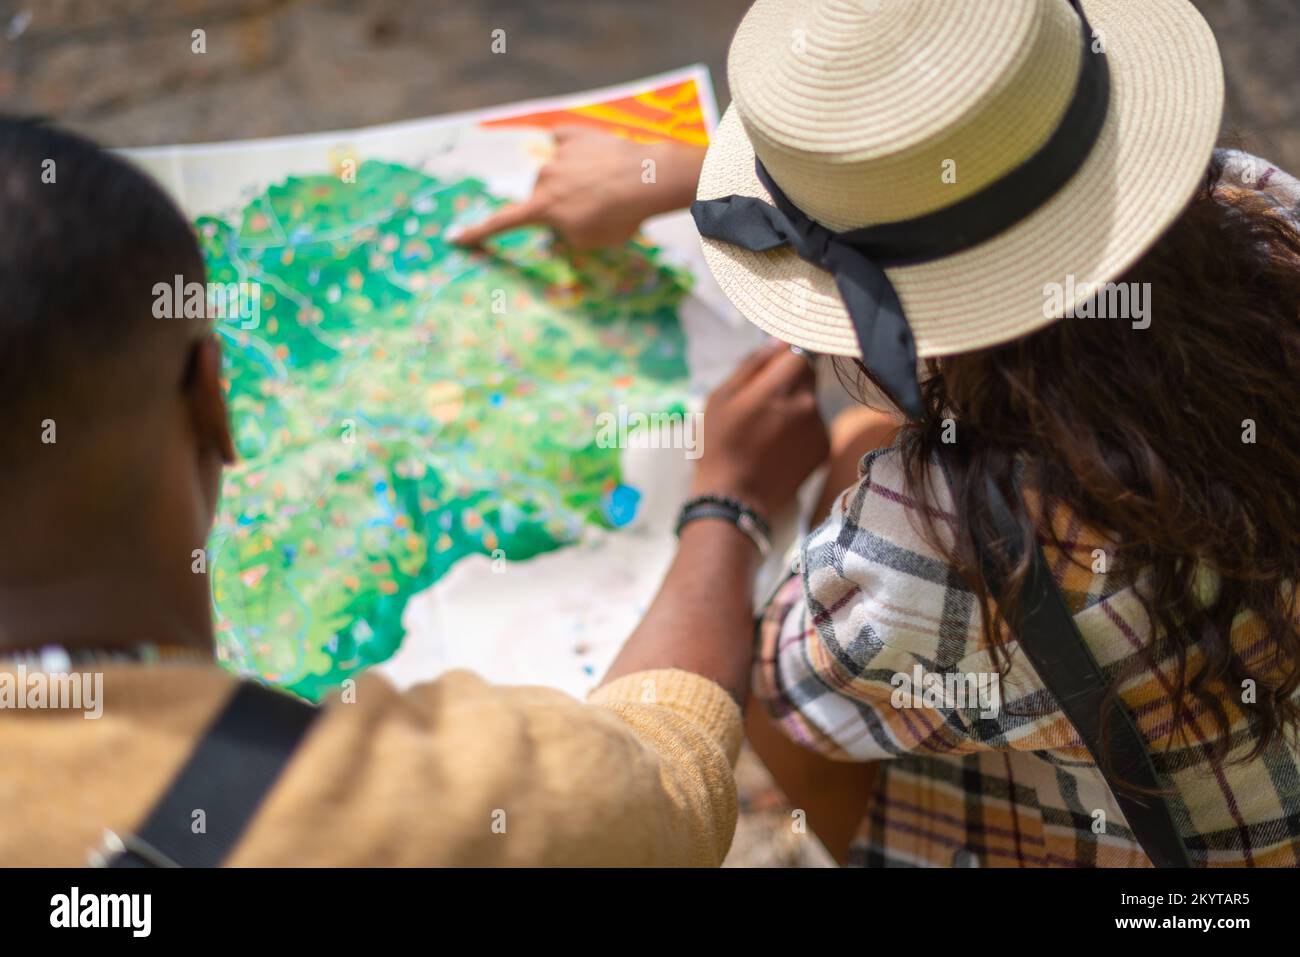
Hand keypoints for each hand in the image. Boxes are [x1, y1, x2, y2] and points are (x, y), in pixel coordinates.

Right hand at [450, 127, 704, 250]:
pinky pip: (565, 140)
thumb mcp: (590, 242)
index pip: (502, 224)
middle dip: (556, 204)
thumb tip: (561, 223)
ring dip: (572, 179)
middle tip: (591, 212)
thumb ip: (567, 235)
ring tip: (605, 187)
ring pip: (555, 170)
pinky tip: (589, 152)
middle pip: (539, 194)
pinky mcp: (577, 136)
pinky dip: (572, 147)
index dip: (478, 233)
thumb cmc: (619, 218)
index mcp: (542, 208)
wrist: (646, 179)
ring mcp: (559, 154)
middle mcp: (543, 178)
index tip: (455, 237)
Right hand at [690, 345, 828, 520]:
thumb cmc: (718, 445)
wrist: (735, 499)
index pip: (800, 348)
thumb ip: (752, 365)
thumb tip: (777, 340)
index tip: (774, 358)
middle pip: (807, 373)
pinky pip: (814, 422)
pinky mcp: (823, 447)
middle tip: (762, 399)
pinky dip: (800, 425)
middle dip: (788, 378)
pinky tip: (778, 443)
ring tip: (767, 426)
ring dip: (794, 402)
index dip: (786, 350)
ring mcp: (819, 427)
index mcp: (780, 387)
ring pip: (810, 398)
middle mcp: (807, 403)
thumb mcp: (720, 397)